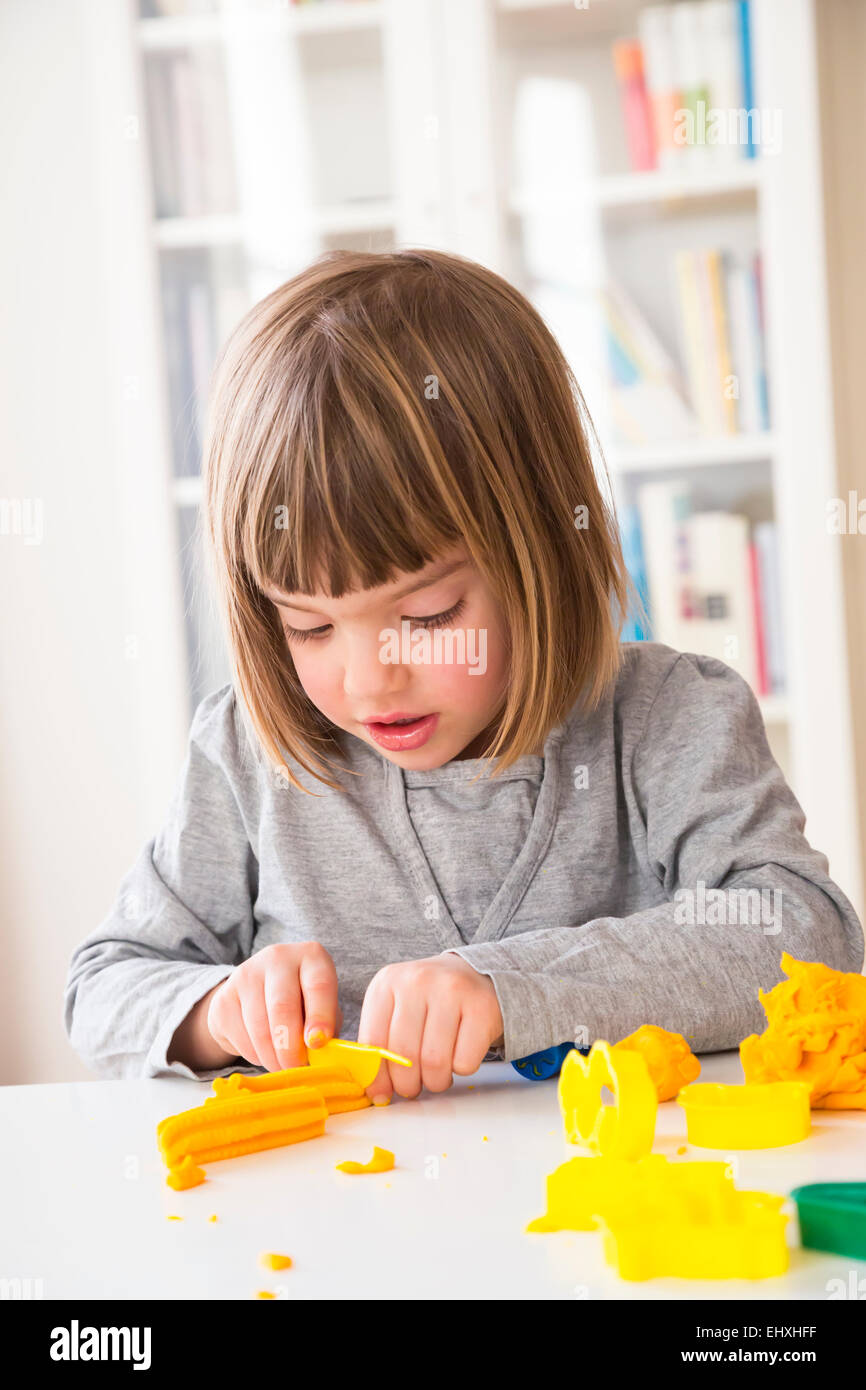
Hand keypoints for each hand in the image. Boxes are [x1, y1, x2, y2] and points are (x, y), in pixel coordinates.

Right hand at [207, 942, 342, 1071]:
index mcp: (311, 957)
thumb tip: (322, 1053)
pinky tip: (264, 1053)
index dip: (320, 1016)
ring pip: (259, 1027)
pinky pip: (240, 1037)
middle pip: (282, 1006)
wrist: (258, 992)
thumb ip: (327, 1026)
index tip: (318, 1044)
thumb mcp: (322, 1007)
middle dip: (290, 1047)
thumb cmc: (302, 1003)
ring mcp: (247, 975)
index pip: (319, 985)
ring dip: (272, 1057)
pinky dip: (255, 1055)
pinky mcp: (224, 998)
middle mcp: (278, 958)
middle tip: (296, 1069)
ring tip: (282, 1067)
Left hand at [358, 952, 503, 1101]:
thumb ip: (380, 1044)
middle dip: (407, 1084)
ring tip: (437, 1075)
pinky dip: (461, 1069)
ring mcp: (451, 991)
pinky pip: (464, 1061)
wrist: (474, 975)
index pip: (373, 1041)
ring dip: (435, 1081)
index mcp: (387, 982)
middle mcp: (418, 980)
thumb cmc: (429, 1001)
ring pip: (435, 1062)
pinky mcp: (481, 1007)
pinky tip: (460, 1054)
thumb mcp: (396, 1009)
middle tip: (413, 1087)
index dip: (377, 1077)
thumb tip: (376, 1092)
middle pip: (404, 1054)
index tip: (382, 1093)